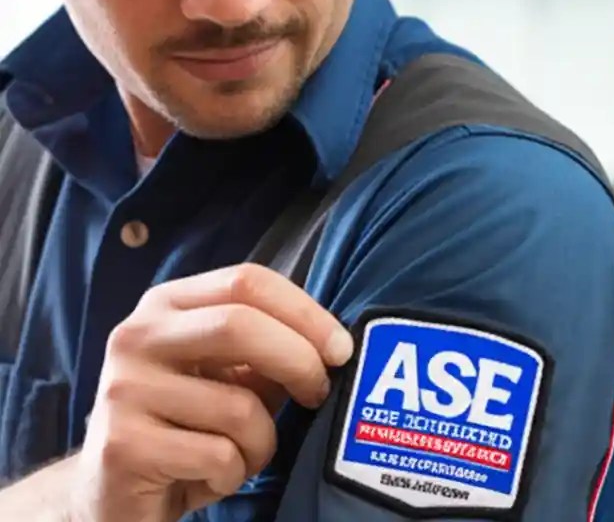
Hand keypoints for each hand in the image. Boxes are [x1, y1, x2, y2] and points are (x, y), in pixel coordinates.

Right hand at [69, 264, 353, 521]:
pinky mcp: (122, 446)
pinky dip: (235, 474)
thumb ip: (268, 351)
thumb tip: (332, 346)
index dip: (306, 312)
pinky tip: (210, 477)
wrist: (112, 493)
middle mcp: (136, 337)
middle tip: (318, 393)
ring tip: (240, 453)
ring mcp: (123, 390)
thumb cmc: (187, 426)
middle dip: (299, 361)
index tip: (340, 348)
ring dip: (262, 442)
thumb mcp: (228, 377)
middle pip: (239, 325)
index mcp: (167, 305)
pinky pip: (219, 456)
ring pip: (238, 407)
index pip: (247, 281)